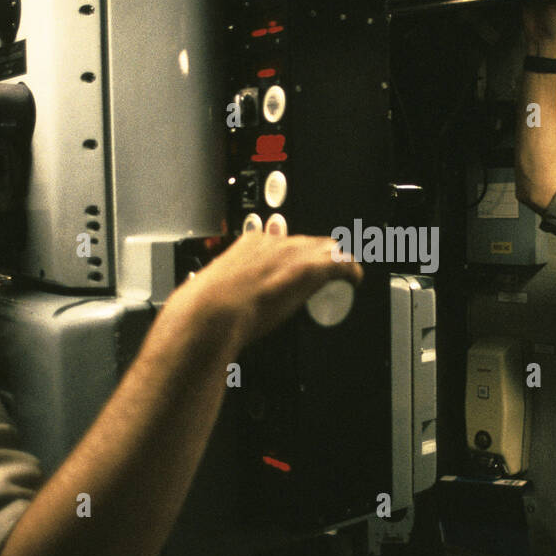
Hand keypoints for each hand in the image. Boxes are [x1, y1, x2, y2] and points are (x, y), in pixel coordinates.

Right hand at [170, 231, 363, 347]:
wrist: (212, 314)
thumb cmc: (206, 310)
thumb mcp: (210, 291)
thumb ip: (208, 294)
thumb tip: (199, 309)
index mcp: (249, 243)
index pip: (282, 241)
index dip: (294, 256)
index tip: (294, 271)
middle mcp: (275, 242)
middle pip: (309, 242)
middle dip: (319, 257)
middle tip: (324, 278)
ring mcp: (294, 254)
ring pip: (328, 249)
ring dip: (336, 263)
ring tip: (342, 278)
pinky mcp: (310, 270)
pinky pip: (341, 264)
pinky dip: (351, 271)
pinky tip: (355, 279)